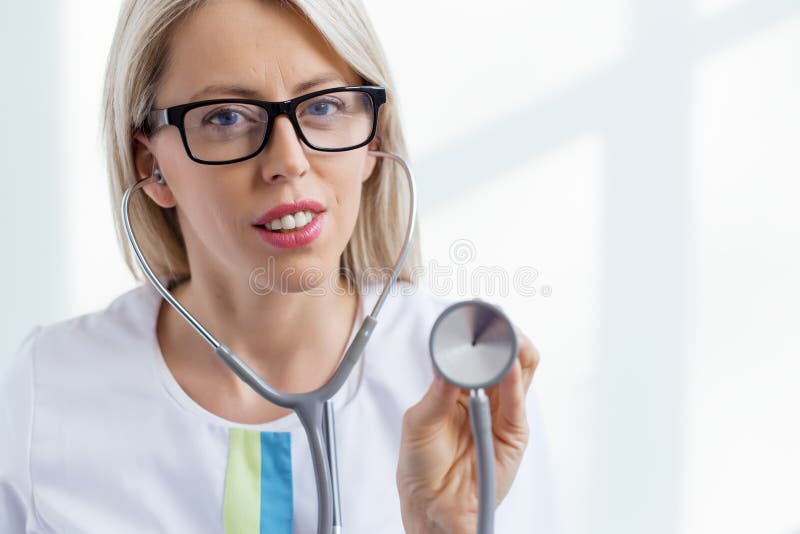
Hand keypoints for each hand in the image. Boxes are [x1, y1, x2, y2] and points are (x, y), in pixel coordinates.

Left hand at [396, 323, 539, 533]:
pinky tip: (509, 365)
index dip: (476, 327)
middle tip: (493, 314)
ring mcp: (502, 411)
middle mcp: (483, 394)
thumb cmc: (421, 465)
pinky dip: (516, 380)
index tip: (473, 308)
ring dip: (513, 347)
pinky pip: (518, 402)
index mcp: (457, 386)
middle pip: (502, 353)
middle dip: (500, 330)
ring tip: (505, 332)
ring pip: (519, 370)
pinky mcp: (514, 433)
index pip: (473, 349)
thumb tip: (450, 362)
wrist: (432, 506)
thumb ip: (438, 393)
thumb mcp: (420, 422)